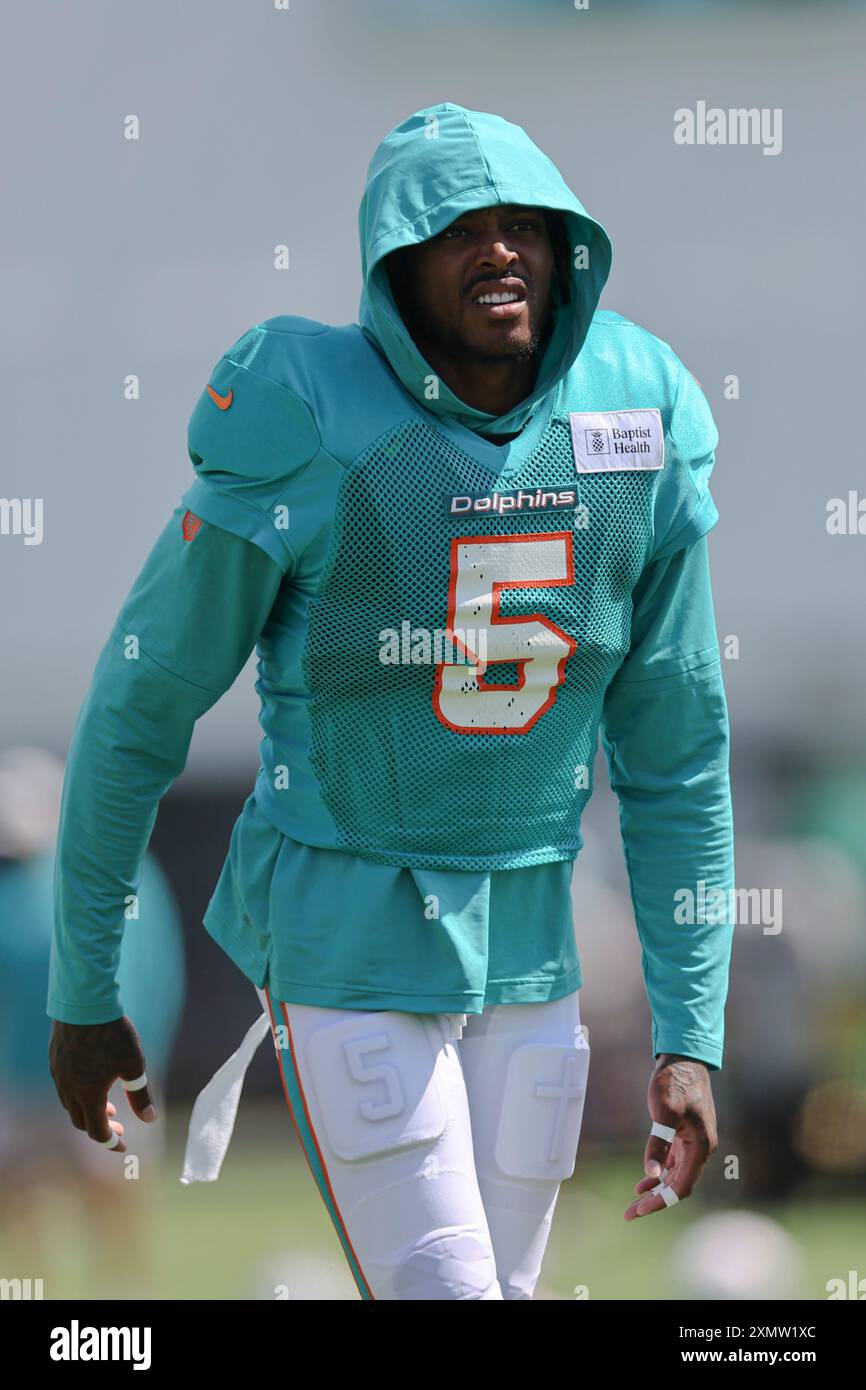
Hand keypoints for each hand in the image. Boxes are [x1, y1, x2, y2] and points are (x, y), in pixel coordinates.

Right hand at [48, 1016, 155, 1152]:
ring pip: (71, 1105)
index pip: (97, 1131)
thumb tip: (150, 1119)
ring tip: (109, 1106)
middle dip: (100, 1128)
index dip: (111, 1142)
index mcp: (89, 1095)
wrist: (84, 1002)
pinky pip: (64, 1087)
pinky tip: (92, 1083)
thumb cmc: (112, 1034)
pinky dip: (79, 1094)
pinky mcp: (55, 1060)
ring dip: (89, 1111)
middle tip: (118, 1125)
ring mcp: (59, 1075)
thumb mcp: (133, 1065)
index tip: (123, 1146)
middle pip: (81, 1122)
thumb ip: (140, 1095)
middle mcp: (69, 1090)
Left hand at [624, 1053, 716, 1219]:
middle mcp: (701, 1148)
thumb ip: (658, 1144)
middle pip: (679, 1185)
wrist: (684, 1058)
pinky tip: (646, 1180)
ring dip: (657, 1189)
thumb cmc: (675, 1082)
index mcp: (700, 1147)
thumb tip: (653, 1175)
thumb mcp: (663, 1112)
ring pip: (677, 1175)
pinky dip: (661, 1173)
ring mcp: (695, 1141)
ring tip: (635, 1200)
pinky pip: (676, 1162)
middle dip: (655, 1200)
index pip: (681, 1186)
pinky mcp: (687, 1134)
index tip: (639, 1210)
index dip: (661, 1201)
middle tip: (630, 1213)